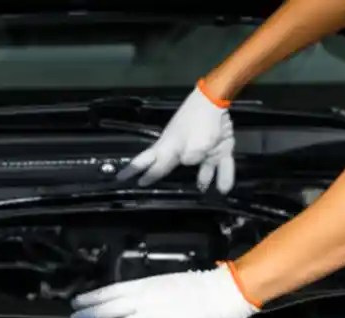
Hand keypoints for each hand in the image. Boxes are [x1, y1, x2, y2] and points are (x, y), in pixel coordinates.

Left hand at [70, 264, 258, 317]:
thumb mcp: (167, 283)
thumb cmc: (201, 287)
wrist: (229, 290)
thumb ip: (146, 293)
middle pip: (115, 307)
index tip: (76, 303)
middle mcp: (152, 299)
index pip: (114, 291)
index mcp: (150, 286)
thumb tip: (124, 301)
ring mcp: (165, 316)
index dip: (93, 298)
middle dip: (92, 314)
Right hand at [118, 83, 235, 193]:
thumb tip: (188, 162)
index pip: (149, 164)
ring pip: (200, 168)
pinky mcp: (217, 146)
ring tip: (199, 190)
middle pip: (166, 166)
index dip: (135, 172)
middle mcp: (181, 150)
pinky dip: (222, 175)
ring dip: (200, 180)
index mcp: (168, 148)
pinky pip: (219, 164)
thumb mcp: (192, 146)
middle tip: (142, 182)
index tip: (121, 178)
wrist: (215, 100)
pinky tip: (223, 188)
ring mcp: (200, 148)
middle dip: (154, 175)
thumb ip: (189, 159)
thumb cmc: (199, 123)